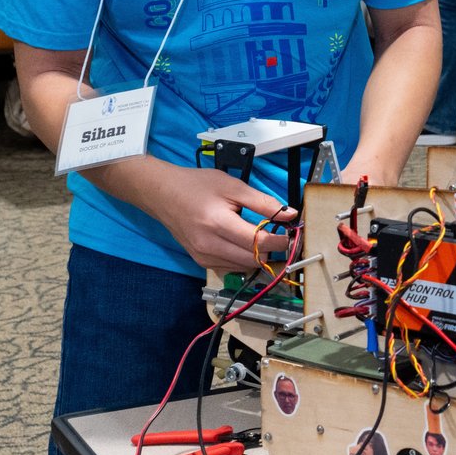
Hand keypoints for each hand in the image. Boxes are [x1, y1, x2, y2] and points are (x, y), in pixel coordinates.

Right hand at [141, 162, 295, 270]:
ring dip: (260, 257)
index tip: (292, 233)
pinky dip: (244, 260)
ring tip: (268, 240)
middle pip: (253, 259)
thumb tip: (288, 214)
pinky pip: (231, 268)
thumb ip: (263, 202)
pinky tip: (248, 246)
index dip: (281, 240)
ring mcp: (204, 256)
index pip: (259, 242)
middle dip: (274, 251)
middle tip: (286, 239)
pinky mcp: (201, 261)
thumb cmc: (196, 186)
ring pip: (244, 267)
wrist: (163, 194)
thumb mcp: (233, 186)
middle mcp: (209, 245)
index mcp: (218, 224)